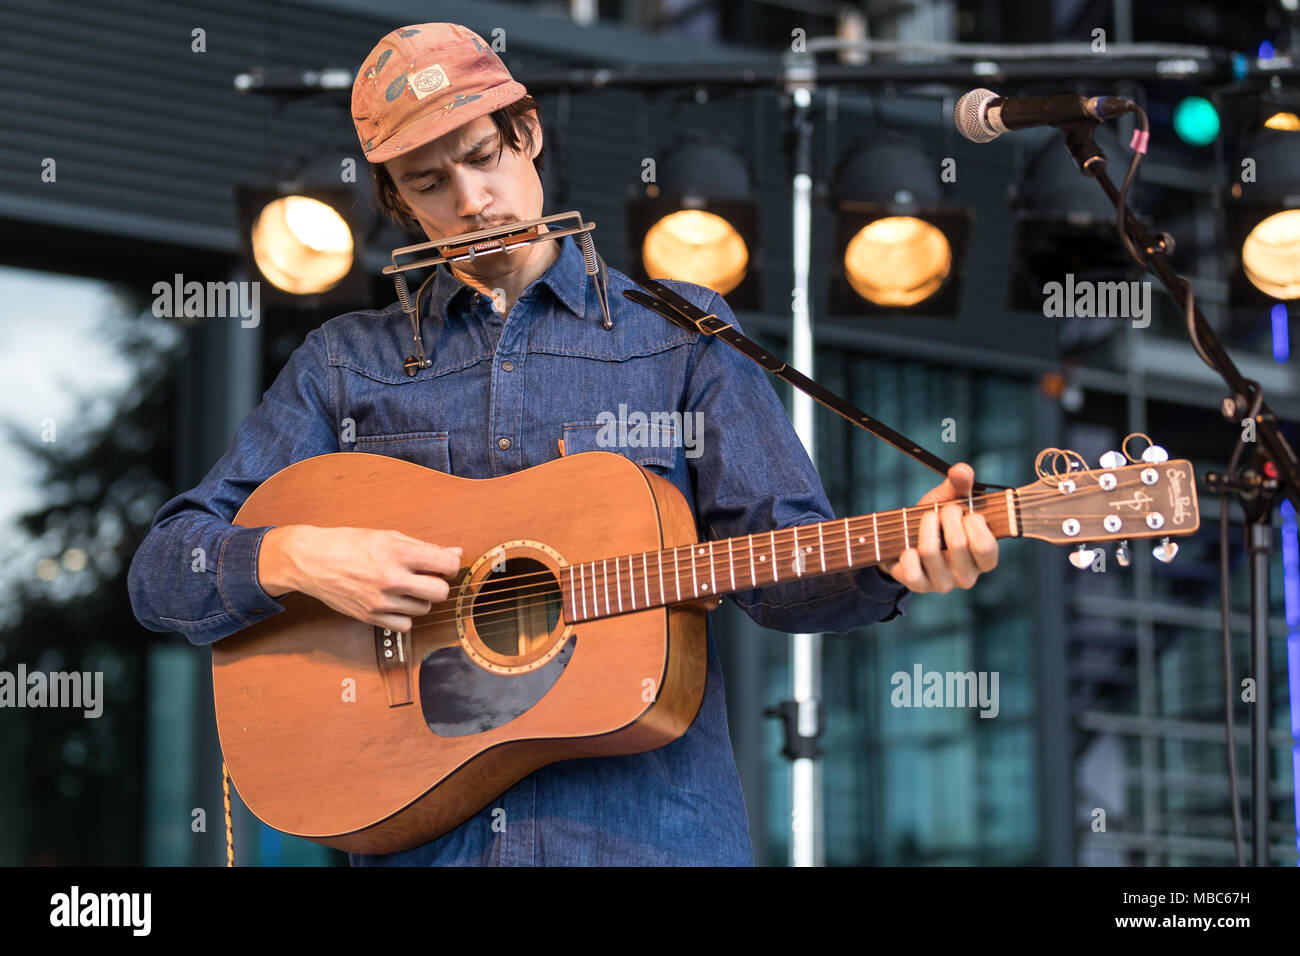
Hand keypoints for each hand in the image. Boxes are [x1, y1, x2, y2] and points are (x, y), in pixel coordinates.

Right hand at [260, 525, 462, 631]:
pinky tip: (395, 602)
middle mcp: (391, 579)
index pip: (447, 566)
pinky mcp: (370, 617)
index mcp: (398, 553)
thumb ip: (424, 547)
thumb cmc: (350, 544)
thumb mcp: (388, 536)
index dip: (450, 565)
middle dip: (438, 585)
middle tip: (427, 578)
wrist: (312, 560)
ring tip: (404, 587)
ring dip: (420, 599)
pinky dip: (405, 616)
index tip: (443, 565)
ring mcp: (381, 601)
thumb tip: (455, 553)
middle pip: (440, 592)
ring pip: (424, 609)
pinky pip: (405, 625)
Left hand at [878, 463, 997, 593]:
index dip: (973, 522)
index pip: (986, 546)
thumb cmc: (937, 520)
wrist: (907, 539)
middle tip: (940, 511)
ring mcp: (944, 584)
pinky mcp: (920, 587)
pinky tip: (909, 547)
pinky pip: (912, 571)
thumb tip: (963, 470)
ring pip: (931, 552)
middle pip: (958, 544)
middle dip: (945, 516)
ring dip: (924, 528)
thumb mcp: (950, 499)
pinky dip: (907, 553)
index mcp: (985, 557)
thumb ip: (960, 485)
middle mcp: (969, 575)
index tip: (964, 511)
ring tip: (924, 521)